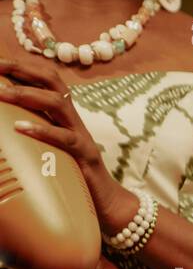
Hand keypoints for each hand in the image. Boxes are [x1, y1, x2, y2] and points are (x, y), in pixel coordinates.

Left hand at [0, 56, 135, 232]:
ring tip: (1, 94)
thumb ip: (35, 131)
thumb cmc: (74, 176)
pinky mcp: (86, 156)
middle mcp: (73, 120)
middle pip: (53, 80)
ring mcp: (81, 135)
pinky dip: (42, 131)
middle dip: (22, 69)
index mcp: (64, 115)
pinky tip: (20, 129)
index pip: (46, 79)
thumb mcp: (51, 148)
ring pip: (58, 103)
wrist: (107, 202)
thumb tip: (8, 123)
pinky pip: (65, 139)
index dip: (21, 66)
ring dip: (27, 94)